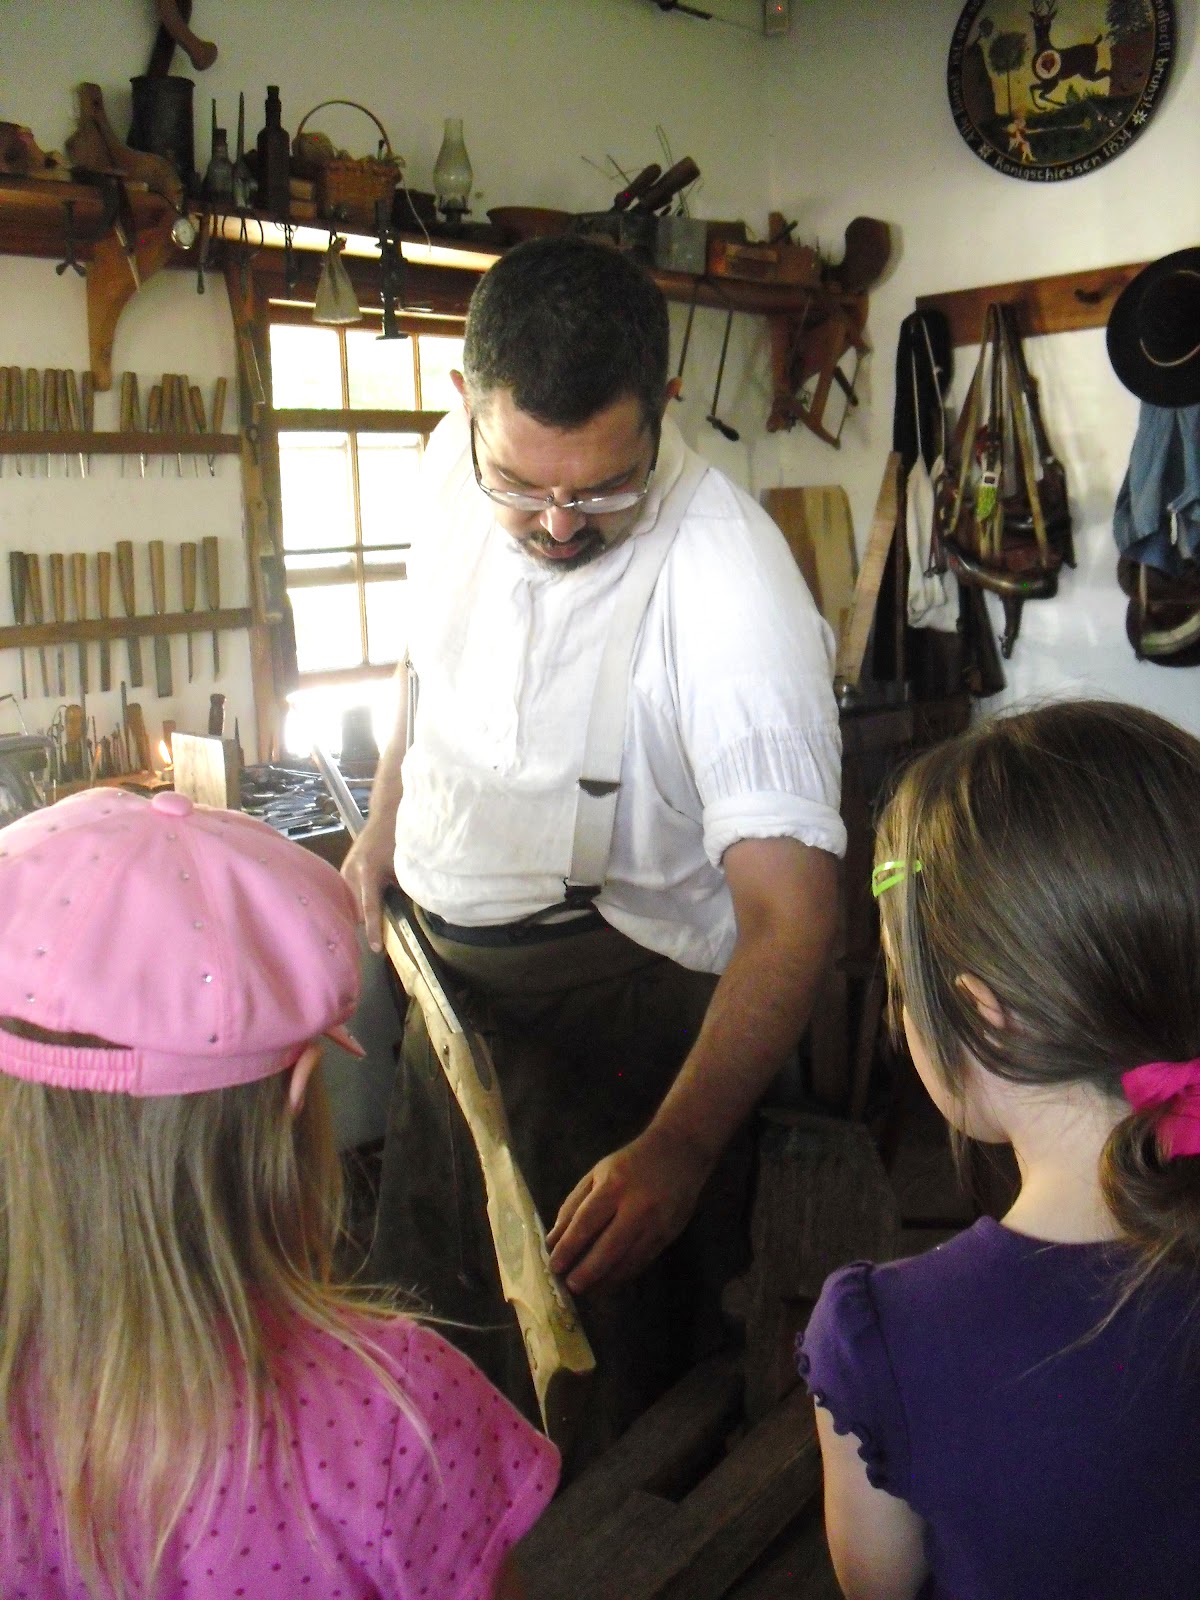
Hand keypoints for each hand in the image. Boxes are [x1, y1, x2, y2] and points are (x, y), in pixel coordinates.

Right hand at [339, 821, 397, 952]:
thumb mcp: (404, 865)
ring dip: (359, 914)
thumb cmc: (398, 838)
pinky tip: (360, 913)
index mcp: (368, 871)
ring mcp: (345, 870)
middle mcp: (352, 872)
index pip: (370, 908)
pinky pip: (347, 894)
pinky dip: (355, 903)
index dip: (374, 929)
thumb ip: (403, 888)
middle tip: (376, 944)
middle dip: (364, 926)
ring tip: (366, 932)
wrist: (386, 813)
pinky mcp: (344, 869)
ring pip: (349, 903)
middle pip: (355, 909)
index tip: (376, 948)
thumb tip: (409, 912)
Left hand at [545, 1126, 712, 1294]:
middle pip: (608, 1248)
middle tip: (569, 1288)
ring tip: (587, 1292)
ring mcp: (656, 1223)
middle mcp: (637, 1206)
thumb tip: (554, 1239)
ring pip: (627, 1261)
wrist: (679, 1153)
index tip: (554, 1266)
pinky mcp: (669, 1235)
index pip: (586, 1223)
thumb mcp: (597, 1173)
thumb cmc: (630, 1163)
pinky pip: (642, 1261)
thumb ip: (574, 1205)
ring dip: (605, 1281)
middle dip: (587, 1272)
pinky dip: (623, 1275)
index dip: (568, 1248)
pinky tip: (609, 1283)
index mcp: (614, 1185)